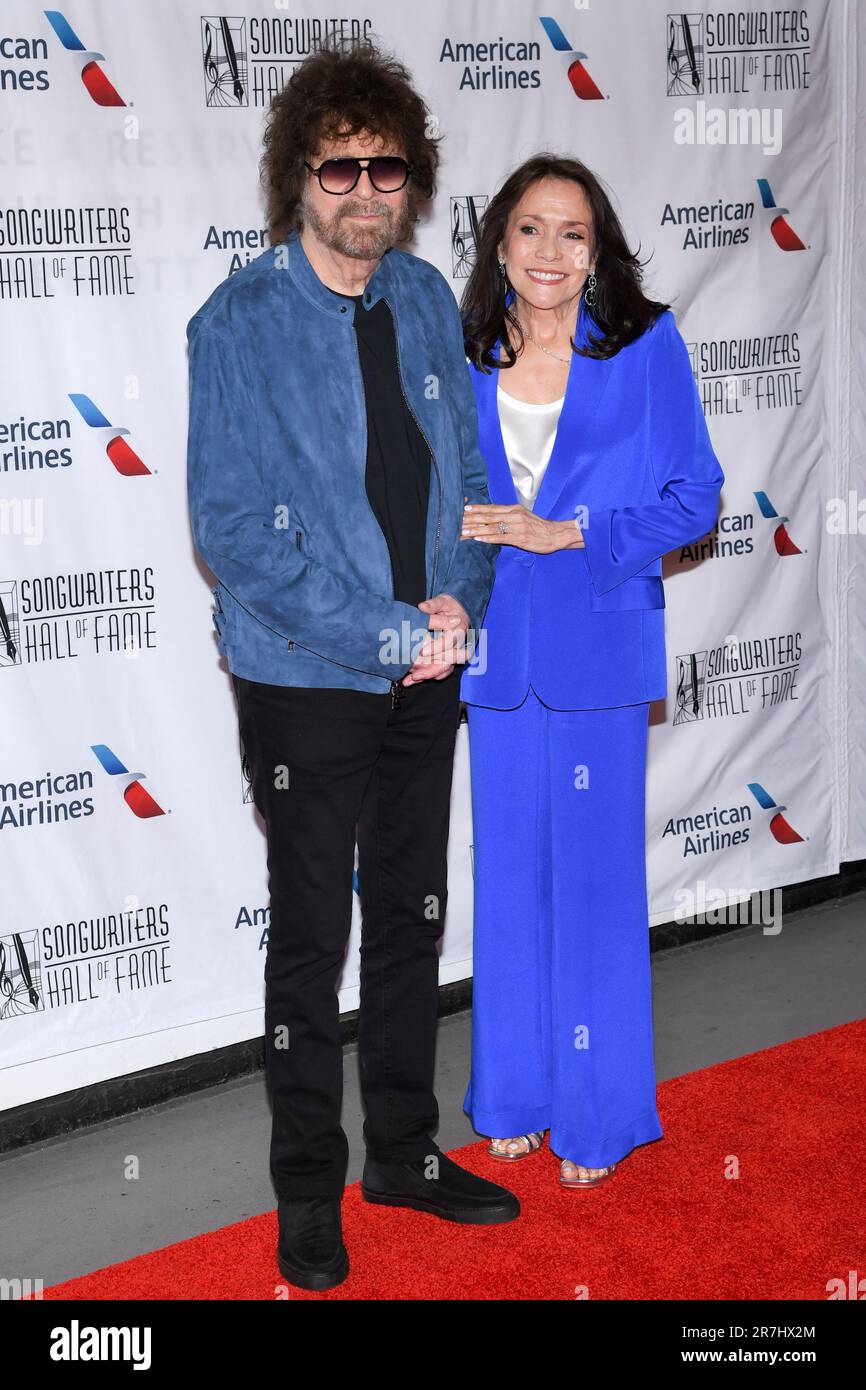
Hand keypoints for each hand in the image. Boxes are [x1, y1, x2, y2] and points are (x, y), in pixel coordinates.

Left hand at [403, 592, 469, 684]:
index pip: (449, 641)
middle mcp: (459, 645)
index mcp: (459, 630)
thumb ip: (433, 604)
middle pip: (448, 662)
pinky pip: (440, 671)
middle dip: (432, 670)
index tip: (422, 651)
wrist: (458, 613)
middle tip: (415, 674)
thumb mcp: (443, 601)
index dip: (437, 647)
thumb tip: (422, 607)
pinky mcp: (447, 659)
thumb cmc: (449, 606)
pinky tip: (411, 680)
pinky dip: (427, 676)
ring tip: (411, 680)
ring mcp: (454, 654)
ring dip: (428, 676)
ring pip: (444, 669)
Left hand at [461, 502, 583, 552]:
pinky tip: (478, 539)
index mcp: (514, 509)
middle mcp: (514, 515)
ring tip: (463, 531)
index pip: (491, 508)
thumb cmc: (539, 527)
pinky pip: (501, 538)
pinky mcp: (520, 538)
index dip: (477, 508)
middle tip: (457, 520)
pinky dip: (488, 538)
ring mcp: (516, 527)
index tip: (463, 508)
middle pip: (488, 516)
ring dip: (476, 529)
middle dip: (471, 519)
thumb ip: (509, 517)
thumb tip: (493, 519)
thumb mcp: (524, 517)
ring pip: (492, 527)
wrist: (556, 534)